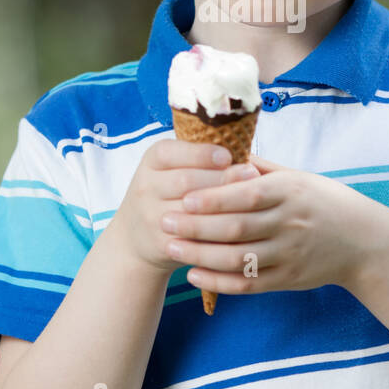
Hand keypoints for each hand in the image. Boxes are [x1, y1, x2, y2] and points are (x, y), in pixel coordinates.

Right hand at [112, 139, 260, 273]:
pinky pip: (192, 237)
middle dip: (222, 176)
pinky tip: (239, 226)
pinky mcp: (161, 243)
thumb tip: (241, 145)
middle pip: (185, 181)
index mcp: (152, 161)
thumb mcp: (172, 167)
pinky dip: (217, 232)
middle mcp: (146, 186)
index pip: (172, 152)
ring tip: (251, 199)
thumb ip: (199, 157)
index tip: (228, 155)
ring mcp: (151, 216)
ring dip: (224, 205)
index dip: (201, 154)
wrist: (135, 236)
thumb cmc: (168, 192)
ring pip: (191, 210)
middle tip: (252, 174)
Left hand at [158, 153, 369, 298]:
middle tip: (164, 220)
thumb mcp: (298, 177)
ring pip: (238, 259)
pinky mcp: (288, 280)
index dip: (214, 198)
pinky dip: (218, 282)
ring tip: (171, 246)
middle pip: (237, 228)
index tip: (184, 196)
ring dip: (200, 255)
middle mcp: (290, 223)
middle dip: (197, 226)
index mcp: (290, 192)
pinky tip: (194, 274)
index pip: (247, 194)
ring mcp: (289, 254)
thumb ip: (261, 168)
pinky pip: (248, 284)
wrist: (362, 241)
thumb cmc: (324, 201)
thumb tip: (221, 151)